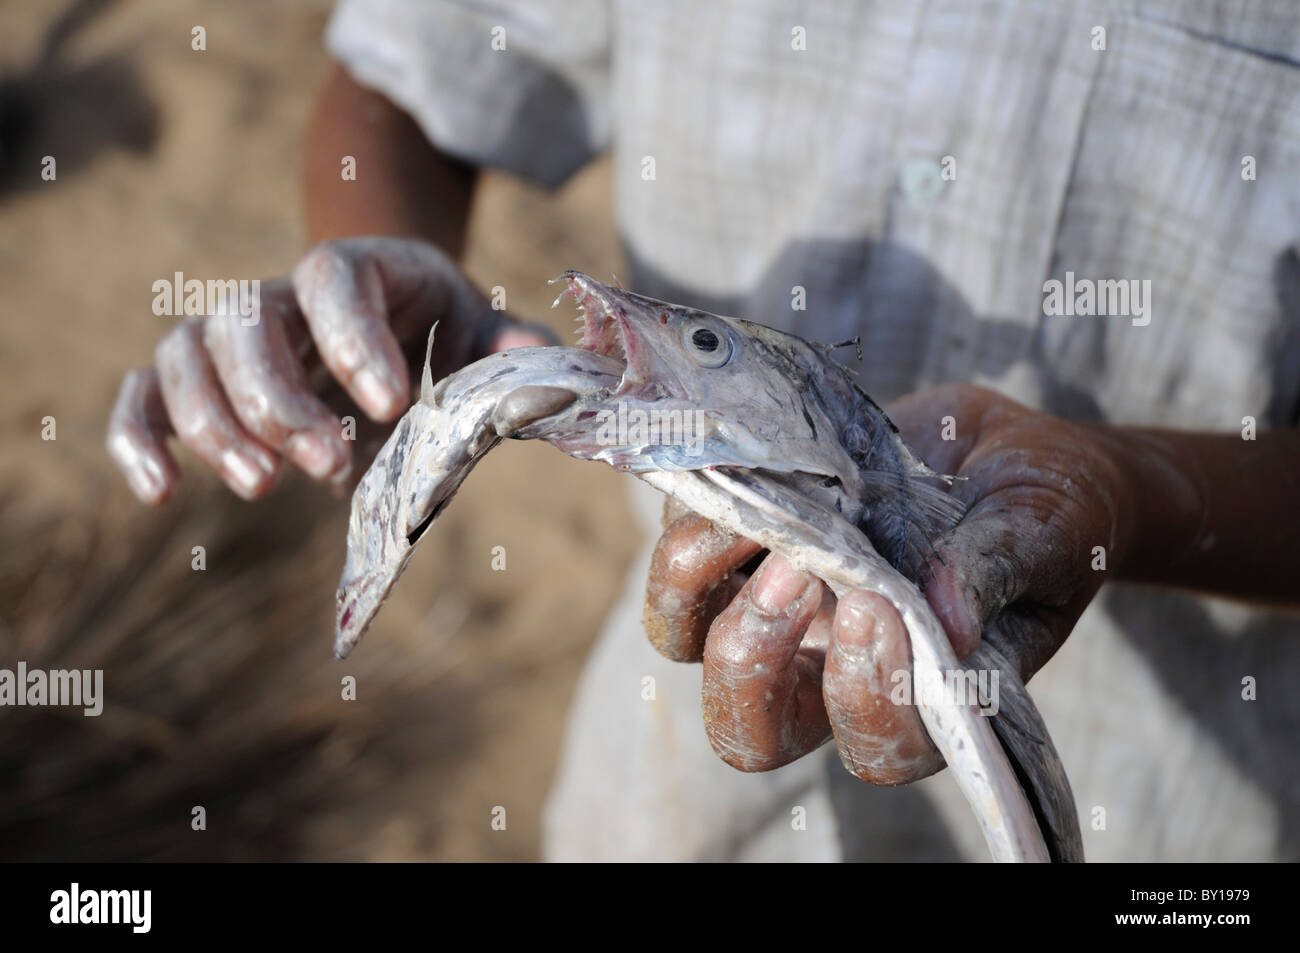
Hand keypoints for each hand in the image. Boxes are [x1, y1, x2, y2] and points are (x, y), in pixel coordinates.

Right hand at [107, 236, 552, 502]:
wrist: (387, 317)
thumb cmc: (439, 327)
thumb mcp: (483, 329)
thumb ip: (513, 347)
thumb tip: (549, 368)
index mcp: (356, 269)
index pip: (332, 281)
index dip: (353, 339)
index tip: (392, 407)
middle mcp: (280, 294)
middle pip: (244, 321)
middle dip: (279, 398)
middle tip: (327, 466)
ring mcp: (231, 336)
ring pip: (184, 355)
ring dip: (212, 424)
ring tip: (263, 487)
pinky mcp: (199, 382)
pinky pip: (143, 395)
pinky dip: (138, 438)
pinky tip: (162, 493)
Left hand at [643, 383, 1134, 782]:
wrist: (997, 451)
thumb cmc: (1040, 511)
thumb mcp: (1040, 531)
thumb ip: (995, 570)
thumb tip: (947, 621)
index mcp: (915, 697)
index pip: (876, 751)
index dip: (866, 699)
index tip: (882, 607)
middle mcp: (828, 672)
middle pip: (748, 731)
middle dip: (755, 658)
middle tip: (802, 571)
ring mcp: (774, 613)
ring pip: (687, 646)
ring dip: (704, 590)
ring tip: (766, 519)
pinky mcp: (738, 547)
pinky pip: (680, 558)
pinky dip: (694, 523)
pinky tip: (745, 476)